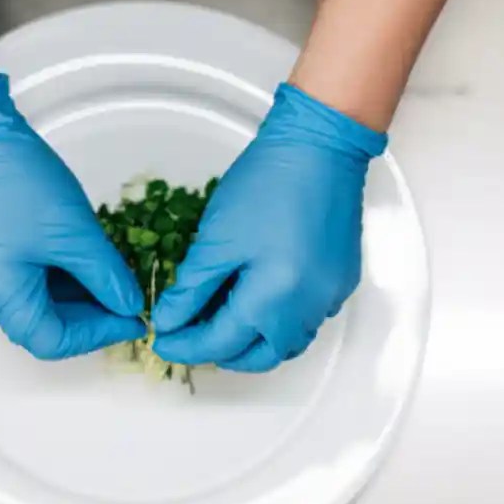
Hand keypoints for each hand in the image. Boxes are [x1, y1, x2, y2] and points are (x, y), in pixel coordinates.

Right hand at [0, 74, 145, 359]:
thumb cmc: (19, 181)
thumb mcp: (74, 234)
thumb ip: (107, 277)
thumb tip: (129, 305)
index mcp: (1, 295)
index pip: (53, 341)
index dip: (98, 335)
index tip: (132, 318)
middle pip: (44, 324)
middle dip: (91, 315)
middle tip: (128, 297)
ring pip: (39, 300)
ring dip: (79, 294)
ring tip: (114, 276)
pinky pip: (29, 276)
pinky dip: (62, 274)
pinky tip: (89, 258)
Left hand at [150, 84, 386, 371]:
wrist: (320, 146)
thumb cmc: (267, 184)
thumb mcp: (216, 239)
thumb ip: (190, 289)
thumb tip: (170, 321)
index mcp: (274, 301)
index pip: (221, 343)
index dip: (186, 346)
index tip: (162, 341)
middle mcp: (308, 309)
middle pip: (259, 356)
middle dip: (221, 353)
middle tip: (190, 335)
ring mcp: (330, 297)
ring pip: (288, 343)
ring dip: (253, 342)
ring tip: (221, 319)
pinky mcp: (342, 280)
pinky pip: (308, 318)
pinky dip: (279, 321)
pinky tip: (258, 298)